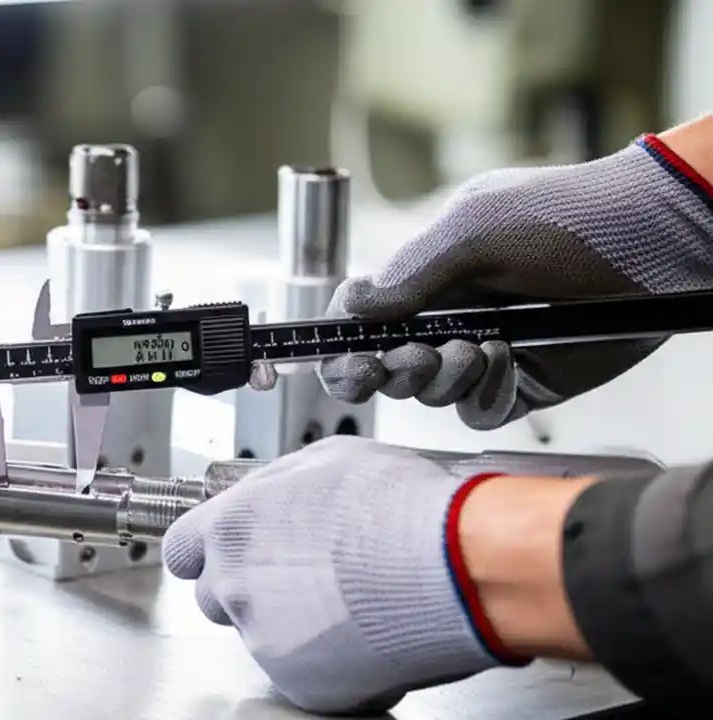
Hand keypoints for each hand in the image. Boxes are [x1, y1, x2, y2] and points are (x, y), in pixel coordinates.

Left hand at [163, 437, 499, 713]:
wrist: (452, 567)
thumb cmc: (398, 508)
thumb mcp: (325, 461)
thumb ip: (277, 486)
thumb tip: (270, 495)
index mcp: (231, 527)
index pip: (182, 549)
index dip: (209, 550)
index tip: (228, 551)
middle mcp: (234, 585)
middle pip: (216, 596)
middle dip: (248, 588)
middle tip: (302, 576)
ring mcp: (264, 639)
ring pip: (262, 635)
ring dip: (292, 623)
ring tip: (350, 600)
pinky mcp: (302, 684)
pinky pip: (302, 674)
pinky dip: (329, 661)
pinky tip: (366, 632)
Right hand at [318, 136, 712, 428]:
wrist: (656, 243)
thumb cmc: (568, 216)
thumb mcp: (475, 229)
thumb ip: (407, 273)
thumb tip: (348, 304)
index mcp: (426, 277)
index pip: (361, 321)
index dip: (344, 346)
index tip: (348, 357)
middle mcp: (449, 317)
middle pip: (385, 368)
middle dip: (386, 370)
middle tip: (411, 356)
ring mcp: (485, 353)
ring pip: (429, 394)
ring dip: (439, 378)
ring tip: (473, 348)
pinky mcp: (525, 383)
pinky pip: (479, 409)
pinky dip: (479, 393)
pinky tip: (501, 362)